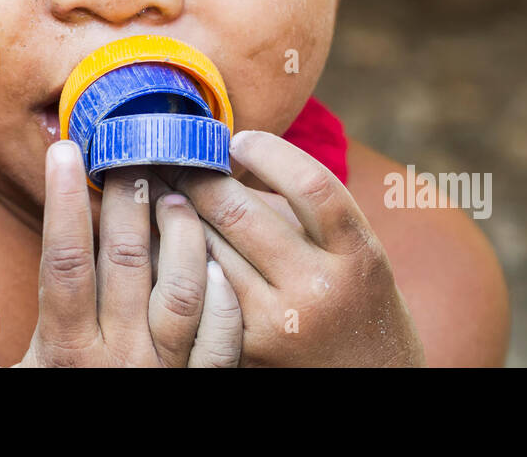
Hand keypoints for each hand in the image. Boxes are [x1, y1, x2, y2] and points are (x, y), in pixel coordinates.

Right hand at [0, 140, 242, 366]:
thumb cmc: (38, 431)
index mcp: (63, 354)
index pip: (63, 258)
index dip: (64, 199)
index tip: (65, 148)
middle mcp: (118, 360)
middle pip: (127, 259)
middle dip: (130, 196)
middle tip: (132, 148)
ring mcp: (166, 376)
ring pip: (184, 287)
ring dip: (182, 233)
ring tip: (176, 189)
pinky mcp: (201, 390)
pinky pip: (224, 336)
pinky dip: (223, 294)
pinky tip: (214, 256)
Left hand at [148, 130, 425, 366]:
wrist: (370, 387)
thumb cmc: (356, 306)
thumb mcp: (355, 254)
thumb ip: (305, 212)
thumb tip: (231, 158)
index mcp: (358, 255)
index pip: (311, 186)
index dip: (268, 153)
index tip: (238, 140)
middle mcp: (319, 289)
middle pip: (242, 214)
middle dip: (197, 176)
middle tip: (173, 154)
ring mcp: (278, 325)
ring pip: (206, 250)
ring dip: (174, 213)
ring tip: (156, 185)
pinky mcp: (244, 351)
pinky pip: (197, 290)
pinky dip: (175, 259)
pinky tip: (161, 238)